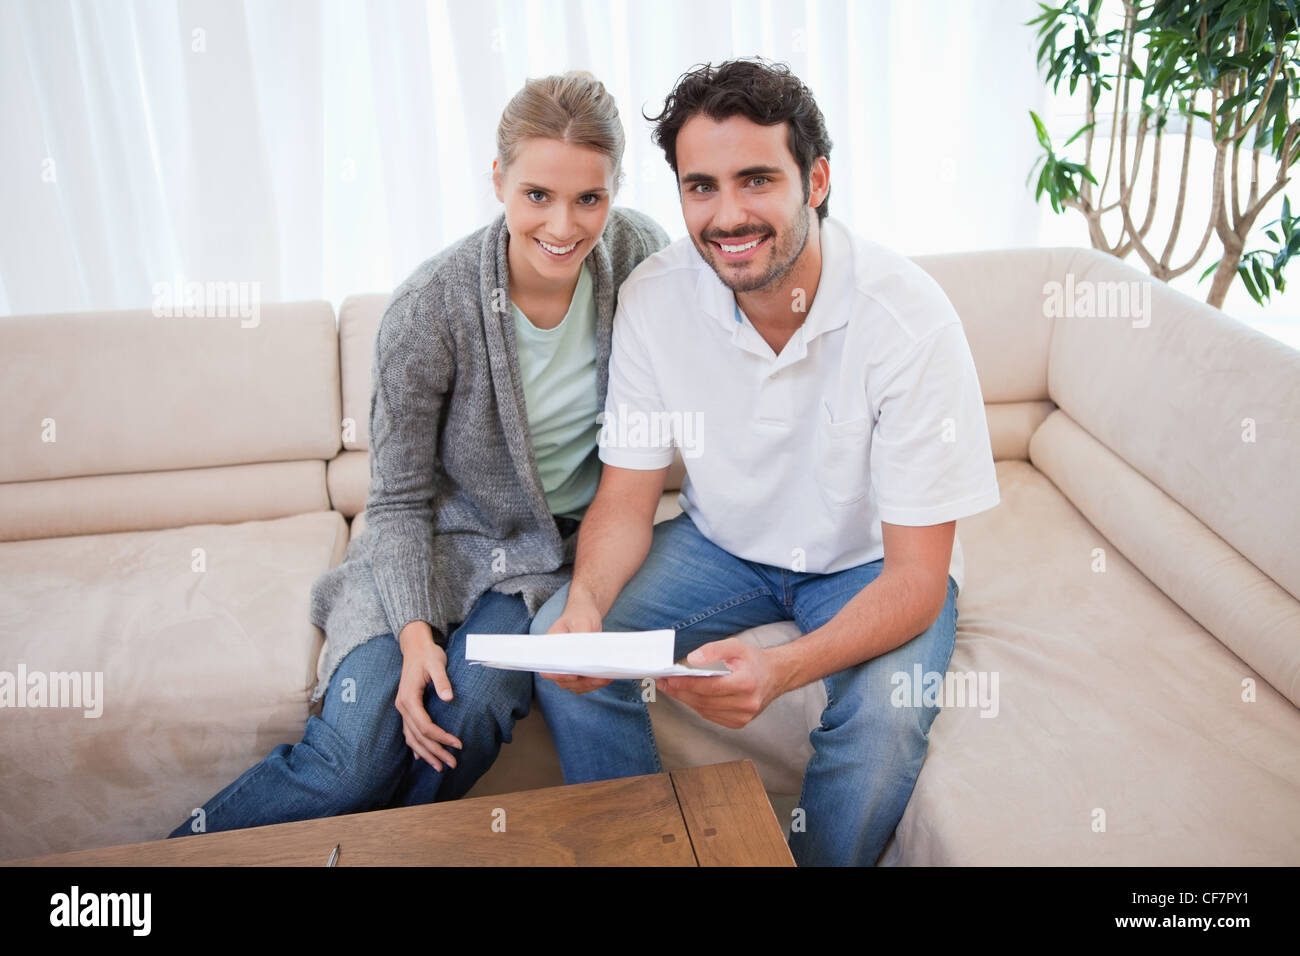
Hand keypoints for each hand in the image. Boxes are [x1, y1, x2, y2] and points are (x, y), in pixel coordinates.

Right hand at [395, 623, 462, 770]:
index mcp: (409, 698)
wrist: (415, 647)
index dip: (441, 737)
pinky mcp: (407, 708)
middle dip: (436, 752)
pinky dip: (416, 746)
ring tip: (440, 767)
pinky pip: (409, 732)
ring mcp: (403, 708)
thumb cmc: (428, 654)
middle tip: (453, 764)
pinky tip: (421, 757)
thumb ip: (442, 681)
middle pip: (419, 737)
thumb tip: (449, 698)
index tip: (458, 744)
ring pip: (412, 738)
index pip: (425, 726)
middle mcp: (403, 706)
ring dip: (426, 754)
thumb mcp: (437, 663)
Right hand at [538, 589, 611, 694]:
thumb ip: (582, 637)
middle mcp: (556, 661)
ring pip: (575, 685)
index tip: (573, 676)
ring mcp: (567, 667)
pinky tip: (606, 677)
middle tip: (598, 678)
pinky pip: (584, 683)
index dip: (558, 676)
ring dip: (590, 685)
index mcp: (549, 648)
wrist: (585, 614)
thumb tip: (586, 655)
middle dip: (582, 683)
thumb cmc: (580, 615)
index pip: (547, 669)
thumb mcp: (581, 621)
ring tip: (605, 678)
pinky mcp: (578, 670)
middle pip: (563, 681)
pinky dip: (594, 683)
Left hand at [655, 638, 784, 728]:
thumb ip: (714, 650)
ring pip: (705, 710)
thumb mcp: (736, 646)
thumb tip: (691, 660)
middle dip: (680, 692)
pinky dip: (698, 706)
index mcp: (746, 683)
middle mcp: (746, 703)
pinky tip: (690, 696)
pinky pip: (711, 716)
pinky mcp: (739, 723)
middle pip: (704, 700)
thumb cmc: (753, 660)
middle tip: (664, 683)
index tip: (668, 679)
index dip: (686, 684)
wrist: (775, 676)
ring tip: (672, 688)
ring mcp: (743, 716)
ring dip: (686, 700)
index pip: (709, 686)